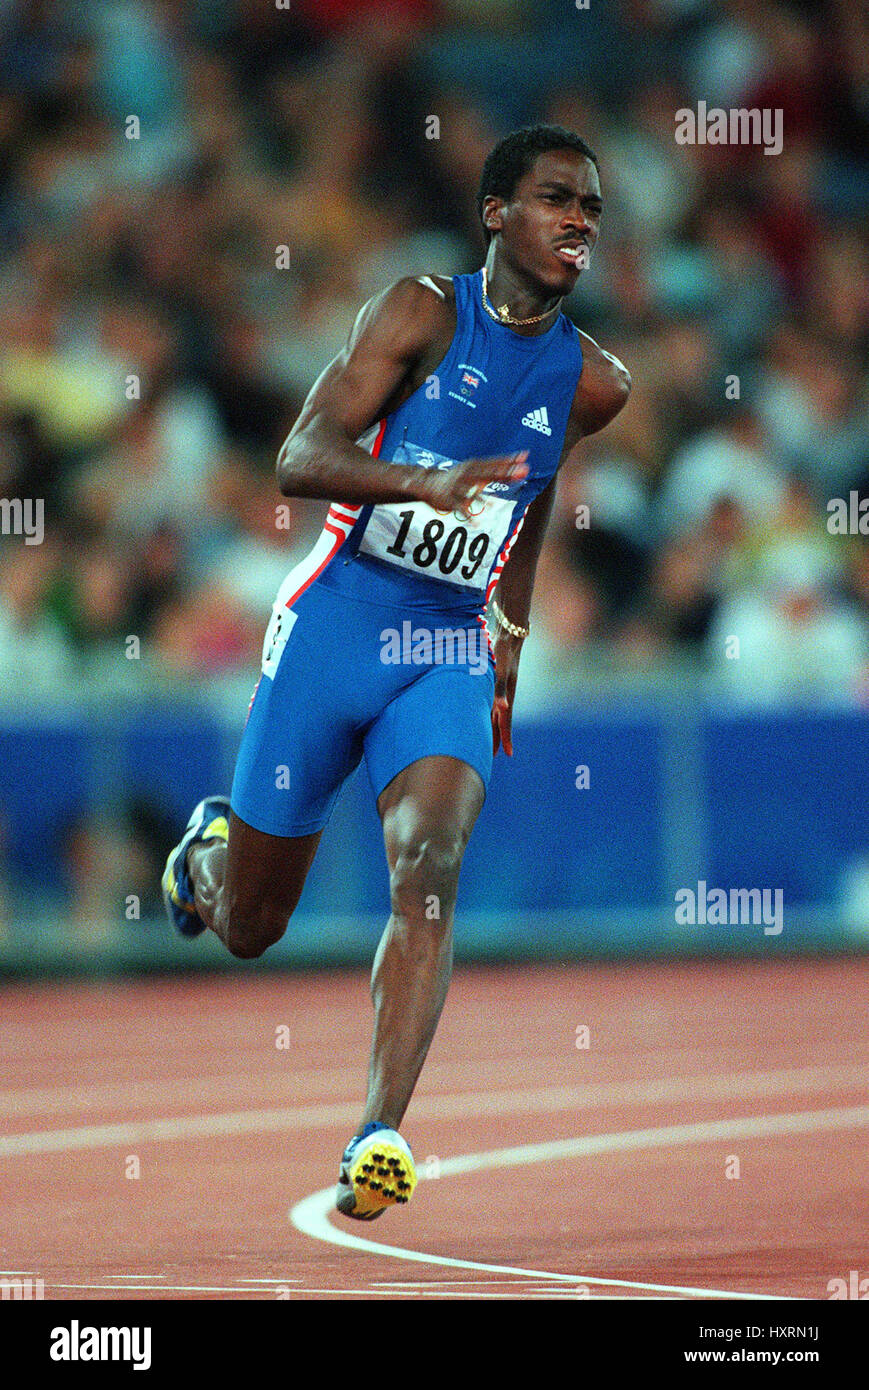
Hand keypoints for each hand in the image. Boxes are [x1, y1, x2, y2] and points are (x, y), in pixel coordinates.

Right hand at [421, 452, 527, 519]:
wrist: (428, 483)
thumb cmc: (458, 478)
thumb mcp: (476, 473)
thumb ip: (496, 473)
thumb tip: (521, 471)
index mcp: (474, 466)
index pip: (495, 462)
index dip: (510, 460)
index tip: (525, 456)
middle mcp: (467, 474)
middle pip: (488, 474)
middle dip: (505, 472)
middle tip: (521, 472)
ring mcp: (458, 487)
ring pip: (473, 492)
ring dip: (482, 499)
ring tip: (493, 504)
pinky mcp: (450, 500)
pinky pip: (461, 508)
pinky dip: (468, 516)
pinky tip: (477, 523)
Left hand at [491, 630, 522, 756]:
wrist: (510, 634)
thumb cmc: (503, 651)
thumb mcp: (501, 670)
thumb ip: (500, 689)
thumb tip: (502, 708)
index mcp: (507, 696)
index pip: (505, 722)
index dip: (505, 738)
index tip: (508, 754)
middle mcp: (505, 695)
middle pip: (499, 722)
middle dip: (496, 739)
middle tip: (491, 756)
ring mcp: (501, 689)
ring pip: (495, 714)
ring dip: (492, 727)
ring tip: (487, 741)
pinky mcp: (496, 681)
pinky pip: (492, 703)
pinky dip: (488, 713)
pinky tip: (483, 714)